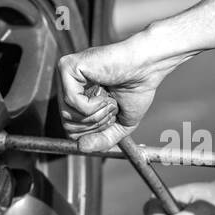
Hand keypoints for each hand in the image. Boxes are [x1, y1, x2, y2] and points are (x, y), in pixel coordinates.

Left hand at [57, 27, 192, 151]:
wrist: (147, 66)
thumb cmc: (137, 88)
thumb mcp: (120, 125)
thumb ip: (101, 140)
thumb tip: (80, 148)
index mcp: (78, 96)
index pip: (71, 129)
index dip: (94, 131)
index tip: (111, 116)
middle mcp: (69, 85)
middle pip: (67, 124)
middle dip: (95, 124)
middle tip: (111, 107)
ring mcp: (66, 75)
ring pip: (67, 114)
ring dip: (96, 114)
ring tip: (109, 99)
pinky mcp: (68, 67)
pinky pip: (71, 101)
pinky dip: (92, 104)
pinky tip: (104, 92)